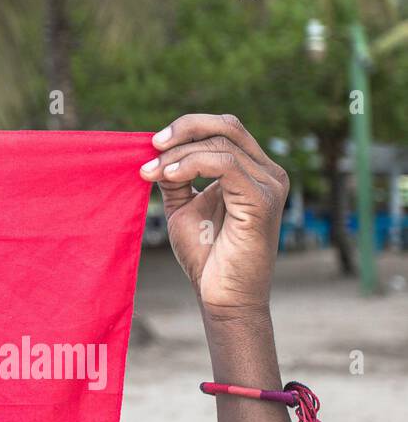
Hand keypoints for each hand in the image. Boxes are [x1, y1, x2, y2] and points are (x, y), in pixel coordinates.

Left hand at [140, 113, 288, 318]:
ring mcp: (269, 185)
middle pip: (227, 125)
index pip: (223, 128)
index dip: (187, 128)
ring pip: (221, 144)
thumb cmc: (206, 255)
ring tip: (151, 172)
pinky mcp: (262, 201)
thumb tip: (156, 150)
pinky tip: (168, 176)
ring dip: (178, 155)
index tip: (151, 145)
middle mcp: (268, 172)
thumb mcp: (183, 205)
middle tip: (152, 146)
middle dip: (184, 129)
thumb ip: (175, 176)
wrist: (221, 296)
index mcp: (252, 170)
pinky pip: (226, 164)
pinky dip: (191, 164)